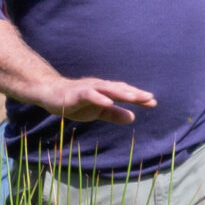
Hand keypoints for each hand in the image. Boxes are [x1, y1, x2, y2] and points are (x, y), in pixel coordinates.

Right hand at [35, 75, 154, 123]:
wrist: (50, 94)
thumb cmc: (75, 102)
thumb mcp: (97, 112)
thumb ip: (114, 114)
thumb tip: (133, 117)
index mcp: (105, 91)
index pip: (124, 93)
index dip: (138, 98)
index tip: (153, 103)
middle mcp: (99, 87)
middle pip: (119, 89)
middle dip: (134, 94)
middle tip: (150, 98)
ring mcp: (88, 89)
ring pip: (107, 90)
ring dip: (121, 93)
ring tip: (135, 98)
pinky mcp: (76, 94)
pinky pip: (90, 95)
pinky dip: (99, 98)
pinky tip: (108, 102)